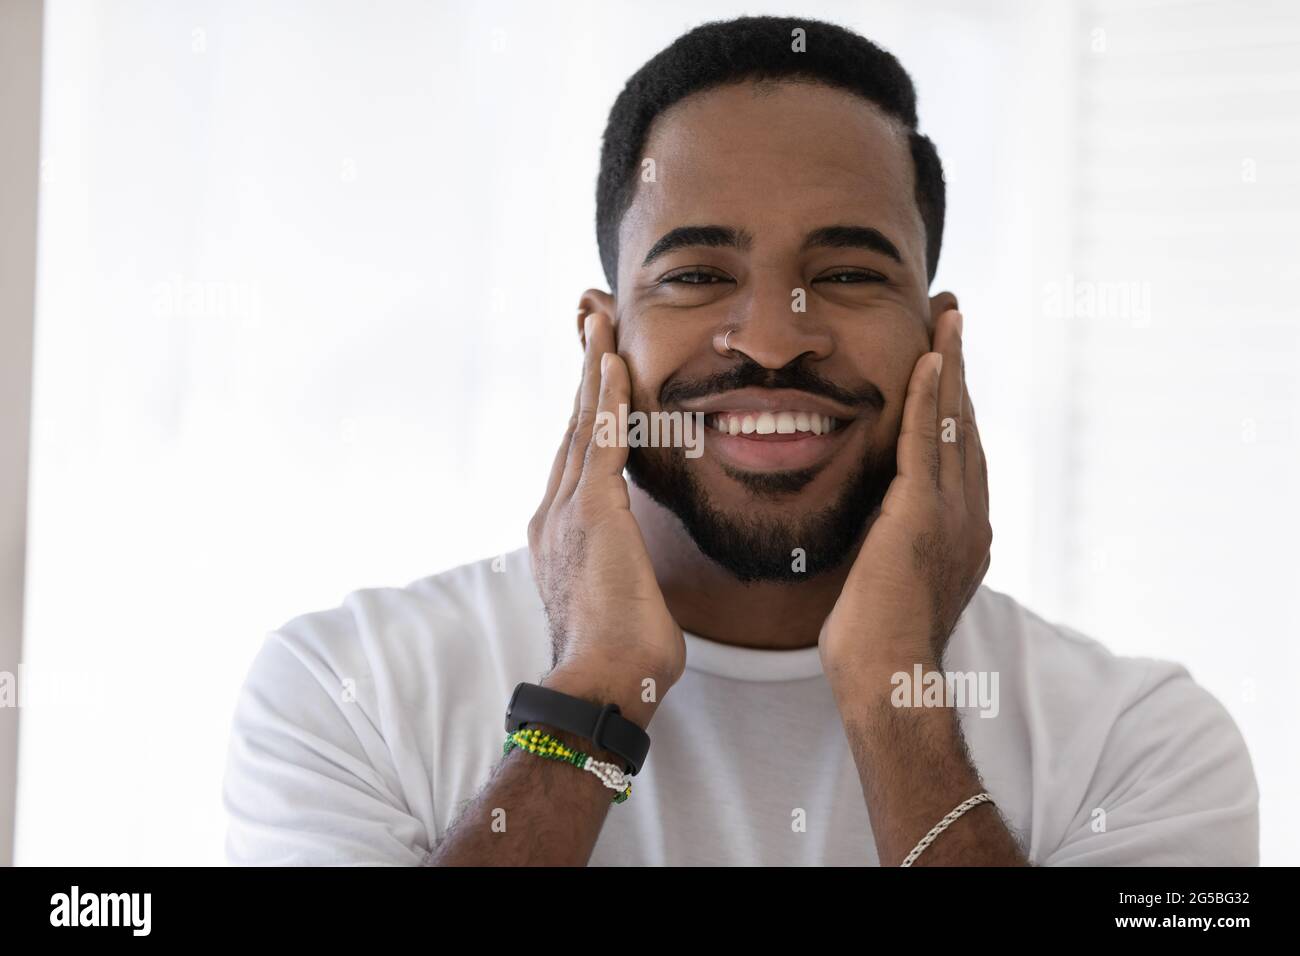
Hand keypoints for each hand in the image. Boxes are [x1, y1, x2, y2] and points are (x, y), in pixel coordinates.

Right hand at [528, 311, 685, 708]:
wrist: (603, 682)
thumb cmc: (622, 658)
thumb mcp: (623, 602)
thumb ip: (626, 576)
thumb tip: (641, 587)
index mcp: (561, 534)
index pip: (577, 458)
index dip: (587, 411)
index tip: (597, 375)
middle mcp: (554, 513)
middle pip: (572, 428)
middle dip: (584, 374)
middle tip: (591, 325)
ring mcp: (568, 510)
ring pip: (583, 422)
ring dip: (594, 369)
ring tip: (599, 321)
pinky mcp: (592, 511)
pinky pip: (602, 439)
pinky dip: (609, 397)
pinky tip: (614, 361)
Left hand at [819, 308, 990, 683]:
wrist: (886, 677)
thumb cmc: (876, 642)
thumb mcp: (891, 578)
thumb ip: (892, 542)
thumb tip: (875, 526)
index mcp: (965, 531)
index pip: (960, 451)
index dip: (955, 401)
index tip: (947, 360)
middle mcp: (971, 515)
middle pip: (966, 424)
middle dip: (959, 368)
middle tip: (953, 317)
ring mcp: (953, 515)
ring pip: (955, 422)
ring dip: (950, 364)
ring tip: (947, 316)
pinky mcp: (922, 516)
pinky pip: (928, 442)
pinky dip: (931, 397)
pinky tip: (928, 359)